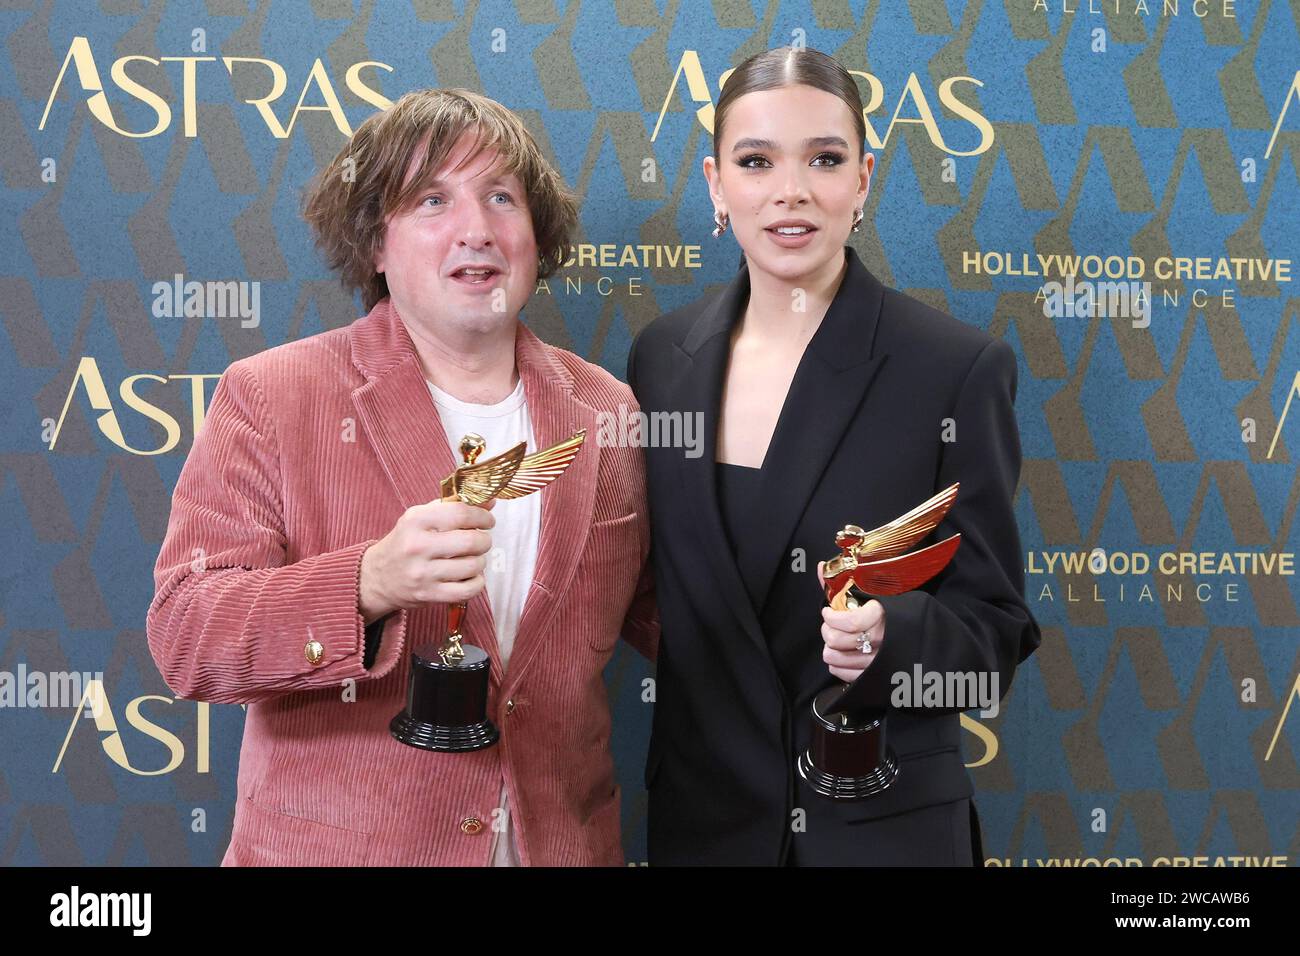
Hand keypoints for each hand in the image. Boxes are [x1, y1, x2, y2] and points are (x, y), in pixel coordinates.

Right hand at [359, 499, 494, 621]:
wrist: (376, 577)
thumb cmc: (405, 542)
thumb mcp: (422, 517)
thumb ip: (454, 506)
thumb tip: (490, 500)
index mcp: (416, 520)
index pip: (461, 513)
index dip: (482, 516)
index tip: (487, 520)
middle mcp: (418, 546)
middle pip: (471, 541)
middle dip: (484, 540)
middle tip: (482, 541)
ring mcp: (423, 573)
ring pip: (472, 566)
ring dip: (480, 562)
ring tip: (473, 559)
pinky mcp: (429, 594)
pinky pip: (468, 590)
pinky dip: (477, 582)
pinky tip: (470, 576)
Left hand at [816, 560, 885, 682]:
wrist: (920, 633)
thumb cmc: (894, 611)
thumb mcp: (875, 592)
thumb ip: (844, 582)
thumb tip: (821, 567)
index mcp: (882, 616)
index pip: (850, 622)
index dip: (831, 618)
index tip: (828, 612)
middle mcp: (881, 640)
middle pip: (837, 640)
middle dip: (827, 630)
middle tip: (831, 625)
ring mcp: (877, 661)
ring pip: (835, 658)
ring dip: (830, 647)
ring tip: (836, 639)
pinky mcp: (873, 676)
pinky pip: (842, 674)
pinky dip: (837, 664)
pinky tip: (842, 653)